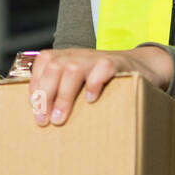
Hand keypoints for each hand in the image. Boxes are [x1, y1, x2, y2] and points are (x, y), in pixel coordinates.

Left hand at [28, 46, 172, 125]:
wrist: (141, 66)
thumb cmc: (103, 80)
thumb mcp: (80, 81)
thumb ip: (62, 91)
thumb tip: (42, 116)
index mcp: (66, 57)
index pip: (44, 63)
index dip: (35, 83)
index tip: (33, 106)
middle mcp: (78, 55)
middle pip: (54, 67)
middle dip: (45, 94)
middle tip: (43, 119)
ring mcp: (96, 58)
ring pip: (73, 69)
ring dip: (64, 96)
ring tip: (60, 119)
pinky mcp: (116, 64)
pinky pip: (103, 68)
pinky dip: (94, 83)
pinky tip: (91, 100)